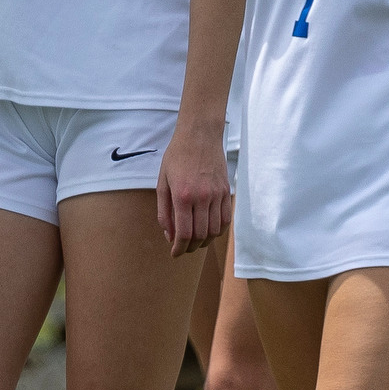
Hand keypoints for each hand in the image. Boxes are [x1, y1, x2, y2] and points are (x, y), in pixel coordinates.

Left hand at [158, 122, 229, 256]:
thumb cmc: (176, 157)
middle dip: (190, 248)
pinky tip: (209, 231)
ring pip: (215, 230)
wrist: (199, 136)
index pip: (184, 233)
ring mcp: (217, 195)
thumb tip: (168, 234)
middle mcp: (202, 197)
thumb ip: (163, 210)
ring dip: (204, 242)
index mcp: (183, 195)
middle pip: (200, 236)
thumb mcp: (162, 182)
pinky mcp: (226, 192)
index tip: (174, 253)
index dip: (179, 248)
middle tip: (182, 249)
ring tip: (194, 243)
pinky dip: (218, 231)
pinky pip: (226, 219)